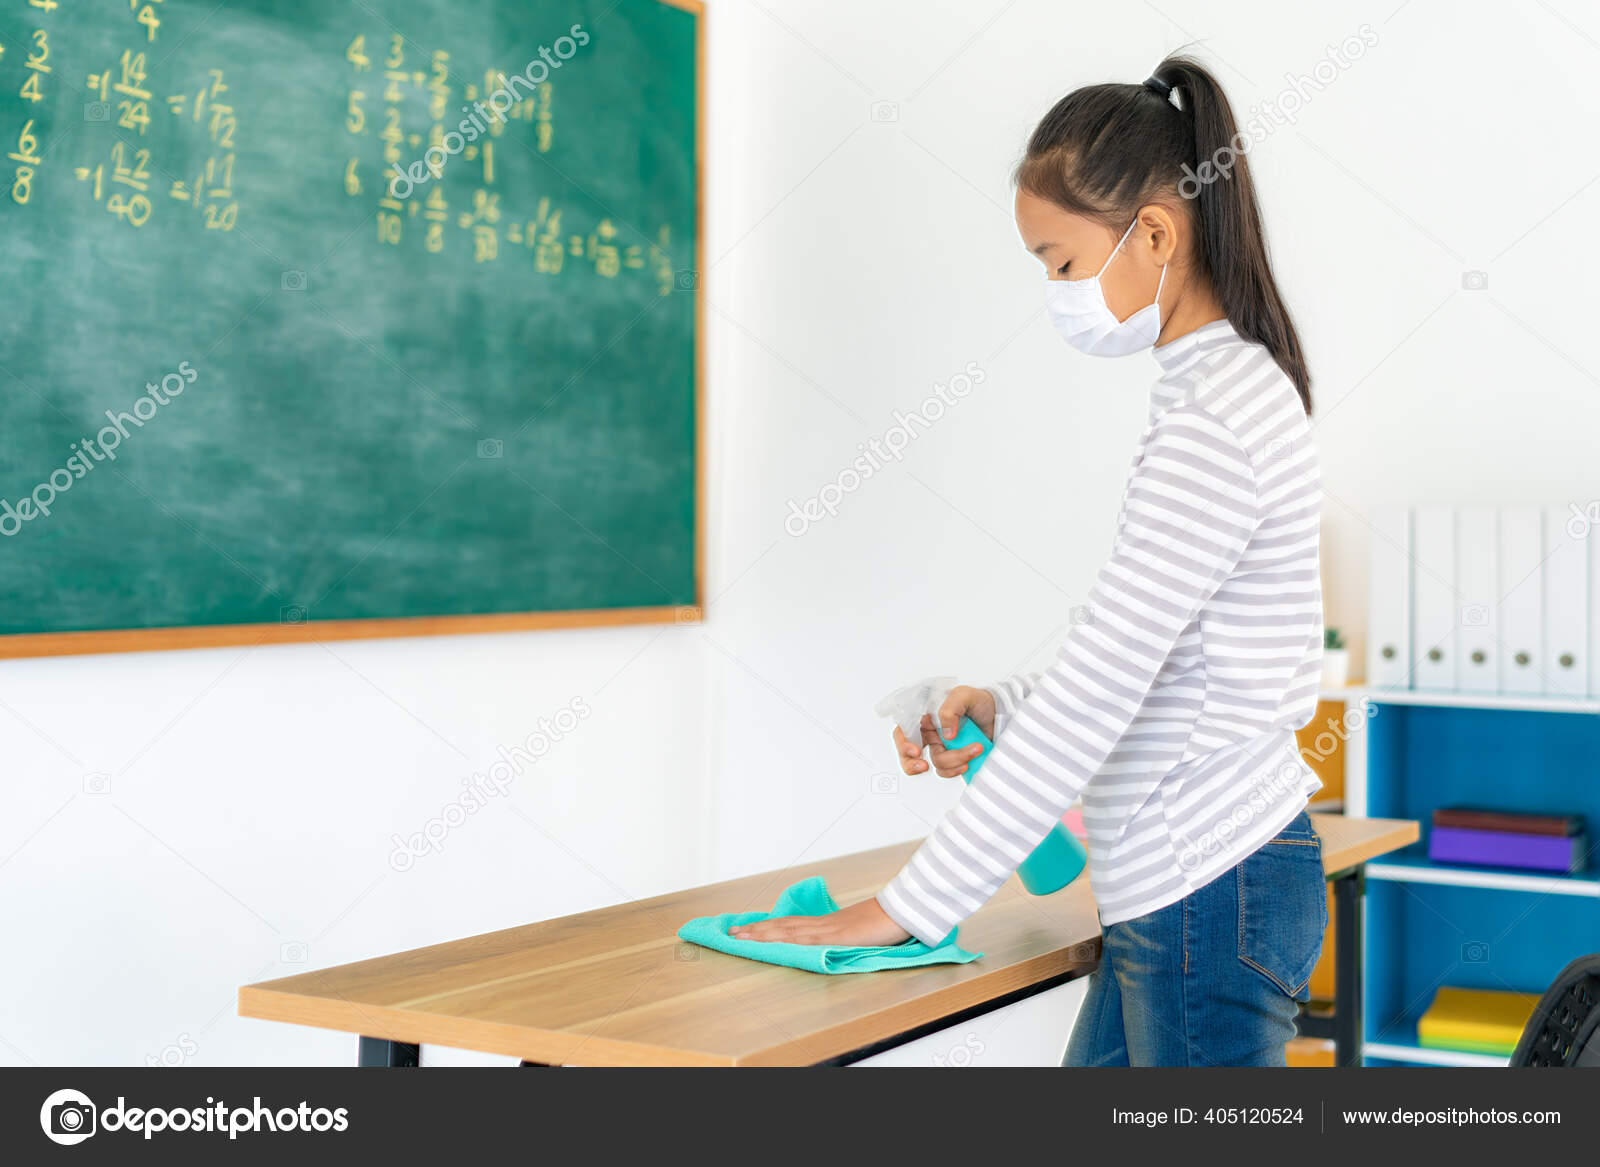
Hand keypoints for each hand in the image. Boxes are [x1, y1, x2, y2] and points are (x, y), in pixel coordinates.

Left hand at [729, 895, 911, 945]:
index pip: (789, 926)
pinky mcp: (840, 937)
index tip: (745, 930)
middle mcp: (823, 926)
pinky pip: (810, 939)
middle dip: (755, 931)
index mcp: (826, 925)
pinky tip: (776, 943)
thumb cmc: (884, 921)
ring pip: (789, 931)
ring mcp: (830, 931)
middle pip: (783, 927)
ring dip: (763, 934)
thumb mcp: (857, 931)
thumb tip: (827, 945)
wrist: (904, 910)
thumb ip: (841, 938)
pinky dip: (790, 941)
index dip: (766, 928)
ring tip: (741, 937)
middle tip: (730, 934)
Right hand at [893, 684, 995, 778]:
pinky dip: (958, 769)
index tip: (917, 752)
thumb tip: (946, 735)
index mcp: (926, 716)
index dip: (904, 743)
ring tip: (975, 750)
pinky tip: (969, 762)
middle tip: (923, 766)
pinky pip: (948, 771)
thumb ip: (949, 710)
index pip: (904, 730)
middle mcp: (930, 733)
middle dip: (912, 764)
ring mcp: (942, 747)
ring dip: (954, 761)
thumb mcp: (964, 695)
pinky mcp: (955, 759)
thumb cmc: (980, 701)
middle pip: (908, 753)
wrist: (1000, 715)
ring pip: (936, 763)